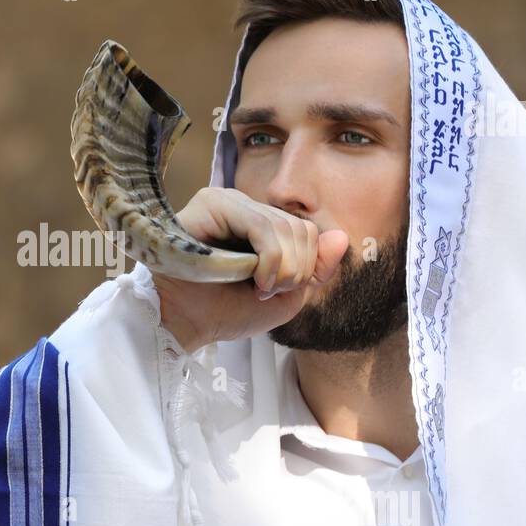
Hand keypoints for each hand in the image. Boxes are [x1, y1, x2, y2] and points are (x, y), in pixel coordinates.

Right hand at [152, 187, 349, 352]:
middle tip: (267, 292)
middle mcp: (245, 208)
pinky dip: (269, 258)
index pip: (307, 231)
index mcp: (260, 225)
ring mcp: (228, 202)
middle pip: (301, 227)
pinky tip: (251, 277)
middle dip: (296, 269)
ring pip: (285, 227)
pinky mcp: (212, 203)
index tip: (277, 291)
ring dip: (283, 268)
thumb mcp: (286, 297)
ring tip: (258, 288)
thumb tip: (341, 236)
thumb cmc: (226, 311)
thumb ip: (315, 269)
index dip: (306, 266)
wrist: (184, 323)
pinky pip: (262, 225)